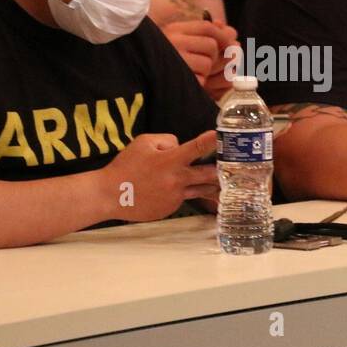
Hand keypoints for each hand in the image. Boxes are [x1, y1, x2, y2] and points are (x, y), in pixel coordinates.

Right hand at [100, 130, 218, 221]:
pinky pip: (183, 198)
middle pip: (210, 175)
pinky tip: (177, 190)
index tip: (224, 137)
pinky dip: (184, 192)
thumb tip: (180, 146)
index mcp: (171, 160)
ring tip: (225, 183)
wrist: (111, 195)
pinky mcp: (171, 208)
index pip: (197, 147)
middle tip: (236, 168)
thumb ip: (167, 141)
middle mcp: (177, 179)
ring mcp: (176, 196)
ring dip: (213, 186)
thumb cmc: (126, 166)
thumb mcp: (143, 142)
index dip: (212, 141)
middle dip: (223, 171)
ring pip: (202, 190)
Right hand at [163, 19, 237, 84]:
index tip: (229, 43)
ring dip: (205, 71)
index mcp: (175, 29)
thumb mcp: (182, 40)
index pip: (206, 27)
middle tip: (204, 61)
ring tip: (192, 71)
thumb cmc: (168, 58)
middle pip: (211, 46)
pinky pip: (201, 80)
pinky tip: (188, 80)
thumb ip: (206, 34)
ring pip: (207, 63)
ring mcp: (175, 60)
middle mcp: (173, 42)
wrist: (144, 78)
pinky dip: (198, 82)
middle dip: (213, 56)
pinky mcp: (178, 78)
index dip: (222, 35)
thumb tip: (233, 33)